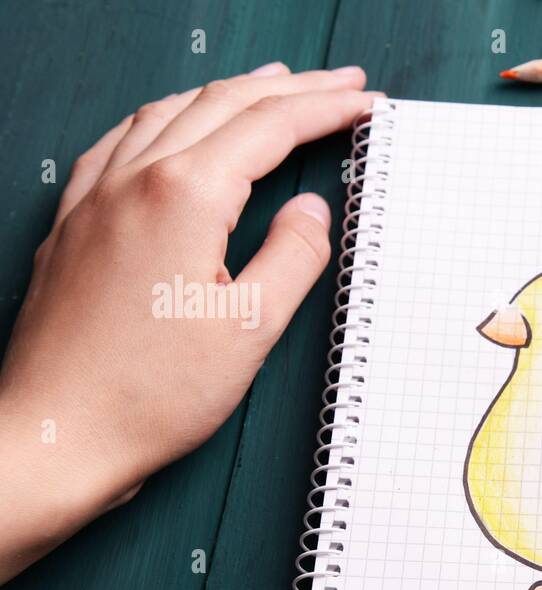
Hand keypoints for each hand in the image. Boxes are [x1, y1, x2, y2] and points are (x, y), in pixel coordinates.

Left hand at [0, 63, 381, 582]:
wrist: (55, 432)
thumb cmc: (151, 394)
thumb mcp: (250, 328)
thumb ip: (292, 257)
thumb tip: (312, 210)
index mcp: (183, 197)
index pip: (269, 128)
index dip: (325, 110)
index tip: (365, 103)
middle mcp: (133, 179)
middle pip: (222, 106)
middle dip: (290, 89)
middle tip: (341, 83)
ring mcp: (95, 197)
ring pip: (169, 111)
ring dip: (228, 93)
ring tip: (270, 85)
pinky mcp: (73, 223)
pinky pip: (120, 140)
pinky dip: (166, 116)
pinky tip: (175, 125)